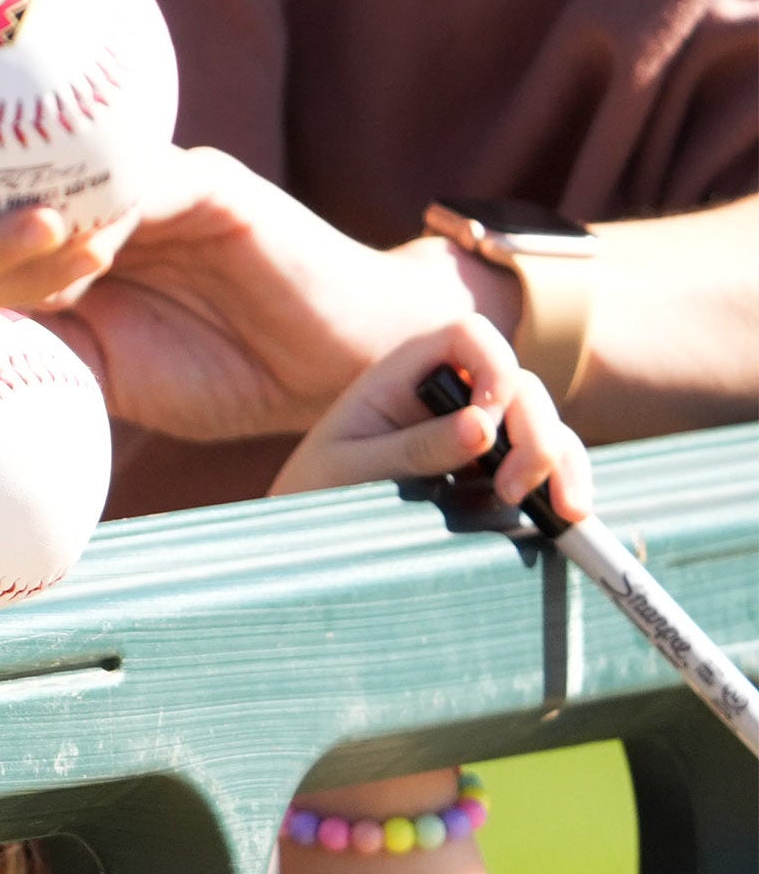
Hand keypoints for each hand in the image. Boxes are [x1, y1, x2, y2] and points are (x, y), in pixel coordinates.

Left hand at [34, 147, 506, 440]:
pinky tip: (60, 226)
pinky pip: (146, 180)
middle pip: (12, 182)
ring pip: (69, 174)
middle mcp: (107, 202)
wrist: (339, 357)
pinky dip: (102, 204)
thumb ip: (36, 362)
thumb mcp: (105, 377)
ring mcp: (156, 184)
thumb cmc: (222, 373)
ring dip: (13, 189)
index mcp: (76, 244)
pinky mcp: (209, 183)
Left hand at [271, 316, 591, 515]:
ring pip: (542, 425)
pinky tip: (566, 514)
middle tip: (514, 489)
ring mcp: (477, 428)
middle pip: (520, 386)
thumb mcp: (351, 470)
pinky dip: (559, 484)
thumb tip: (483, 428)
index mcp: (405, 370)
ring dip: (560, 462)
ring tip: (563, 510)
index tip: (488, 417)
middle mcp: (450, 390)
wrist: (307, 538)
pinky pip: (542, 464)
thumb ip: (412, 448)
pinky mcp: (492, 467)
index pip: (467, 335)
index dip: (492, 365)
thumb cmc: (316, 490)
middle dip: (534, 433)